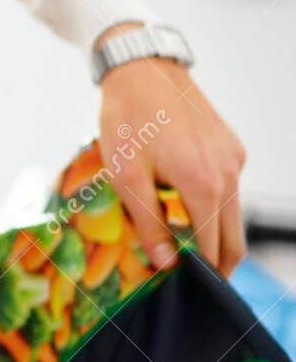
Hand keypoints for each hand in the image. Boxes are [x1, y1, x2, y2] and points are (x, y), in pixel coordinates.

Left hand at [97, 43, 246, 274]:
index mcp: (204, 186)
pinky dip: (213, 207)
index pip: (214, 250)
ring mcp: (234, 159)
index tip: (185, 291)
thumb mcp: (126, 178)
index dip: (202, 276)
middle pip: (233, 238)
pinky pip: (228, 189)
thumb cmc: (127, 121)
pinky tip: (183, 209)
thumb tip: (167, 265)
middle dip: (216, 265)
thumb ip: (149, 224)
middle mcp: (229, 174)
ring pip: (233, 214)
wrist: (141, 70)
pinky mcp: (231, 147)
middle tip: (192, 284)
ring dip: (214, 235)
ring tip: (184, 250)